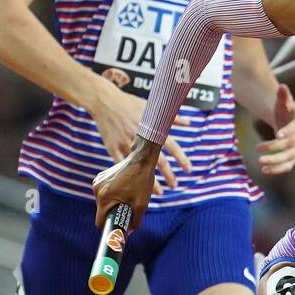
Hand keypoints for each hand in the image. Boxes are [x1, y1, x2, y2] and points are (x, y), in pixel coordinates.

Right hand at [86, 75, 191, 194]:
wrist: (105, 101)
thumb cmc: (130, 104)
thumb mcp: (151, 108)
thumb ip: (171, 118)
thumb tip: (188, 123)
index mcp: (151, 128)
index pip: (171, 146)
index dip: (181, 158)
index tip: (189, 169)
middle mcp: (140, 137)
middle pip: (157, 160)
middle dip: (168, 174)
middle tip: (175, 185)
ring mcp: (125, 143)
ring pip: (140, 166)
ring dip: (150, 180)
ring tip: (160, 192)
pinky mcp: (112, 147)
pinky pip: (121, 165)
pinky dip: (129, 175)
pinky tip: (135, 185)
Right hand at [92, 140, 159, 229]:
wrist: (141, 159)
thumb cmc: (142, 181)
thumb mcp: (141, 203)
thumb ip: (136, 221)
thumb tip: (129, 232)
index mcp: (104, 197)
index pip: (100, 221)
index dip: (109, 226)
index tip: (117, 227)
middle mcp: (97, 190)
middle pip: (102, 211)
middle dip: (113, 212)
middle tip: (127, 208)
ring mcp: (97, 182)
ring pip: (103, 201)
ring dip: (113, 202)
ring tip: (127, 195)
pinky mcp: (100, 177)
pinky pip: (104, 192)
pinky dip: (112, 194)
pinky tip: (123, 188)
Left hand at [251, 84, 294, 176]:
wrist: (284, 118)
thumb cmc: (282, 108)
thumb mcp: (282, 101)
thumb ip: (283, 96)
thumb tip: (282, 87)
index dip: (288, 131)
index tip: (277, 135)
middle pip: (293, 144)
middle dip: (276, 147)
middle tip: (258, 148)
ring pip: (290, 157)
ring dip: (275, 161)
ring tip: (260, 161)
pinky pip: (288, 165)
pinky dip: (277, 169)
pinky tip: (265, 170)